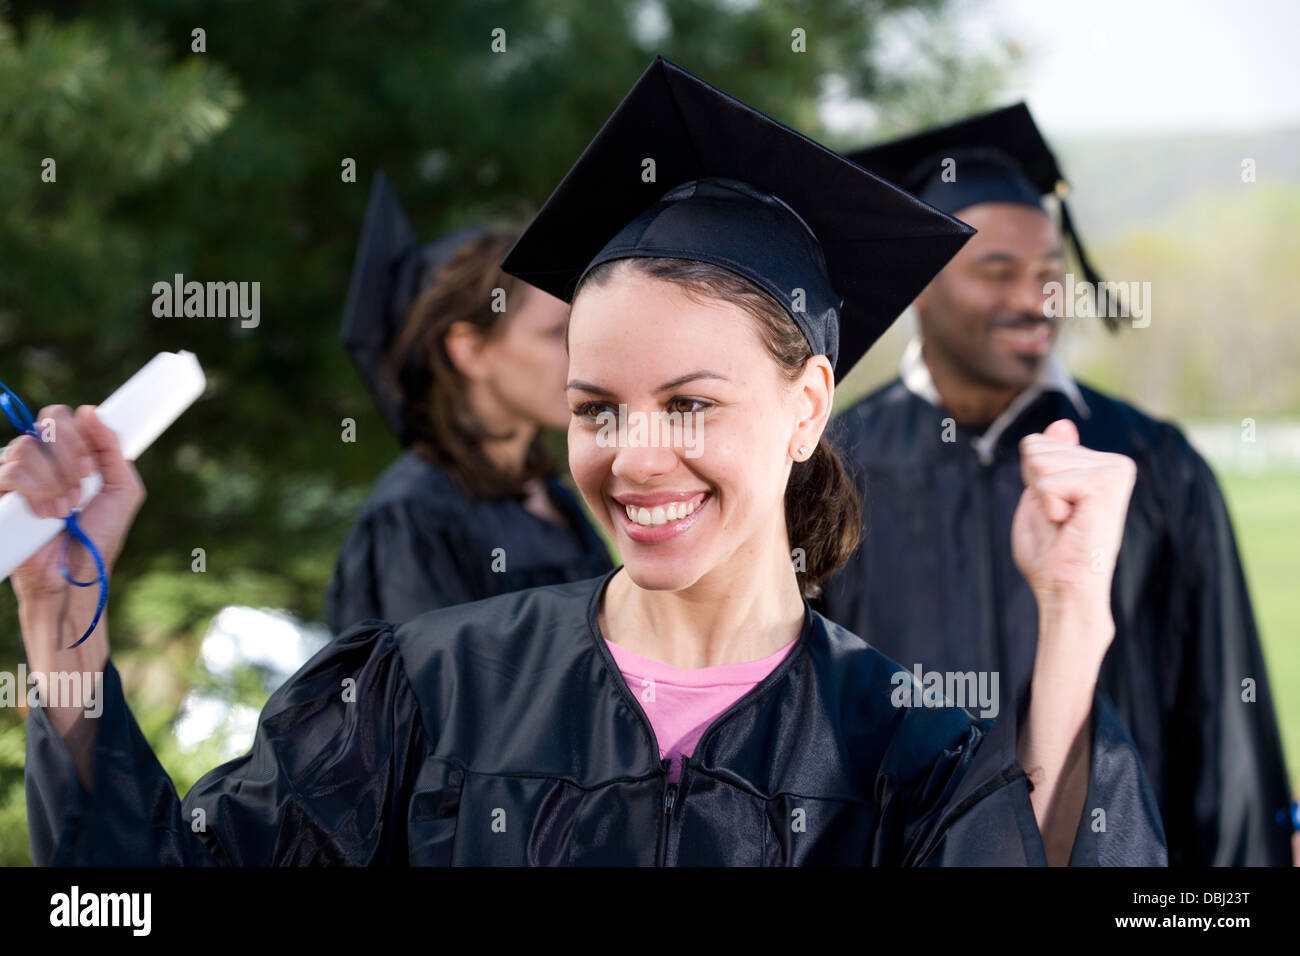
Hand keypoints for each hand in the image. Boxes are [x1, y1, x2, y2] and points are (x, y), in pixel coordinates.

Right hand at [0, 405, 143, 672]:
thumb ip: (112, 450)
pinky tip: (45, 515)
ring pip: (28, 447)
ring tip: (63, 512)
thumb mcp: (122, 491)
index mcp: (66, 455)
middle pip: (47, 423)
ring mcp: (14, 477)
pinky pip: (9, 471)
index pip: (63, 417)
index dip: (80, 437)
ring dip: (55, 483)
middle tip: (80, 492)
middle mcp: (37, 460)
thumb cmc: (98, 537)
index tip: (92, 470)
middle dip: (71, 459)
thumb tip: (91, 411)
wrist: (74, 576)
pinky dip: (36, 492)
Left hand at [1011, 419, 1134, 661]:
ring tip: (1066, 523)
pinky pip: (1047, 482)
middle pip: (1036, 447)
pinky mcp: (1106, 484)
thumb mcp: (1039, 497)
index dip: (1031, 481)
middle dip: (1035, 487)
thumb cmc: (1051, 555)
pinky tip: (1071, 524)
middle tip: (1059, 520)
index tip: (1054, 511)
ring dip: (1042, 499)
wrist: (1066, 591)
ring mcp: (1114, 471)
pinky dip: (1048, 507)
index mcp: (1100, 465)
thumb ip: (1047, 459)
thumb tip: (1063, 424)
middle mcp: (1114, 463)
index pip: (1037, 444)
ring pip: (1039, 461)